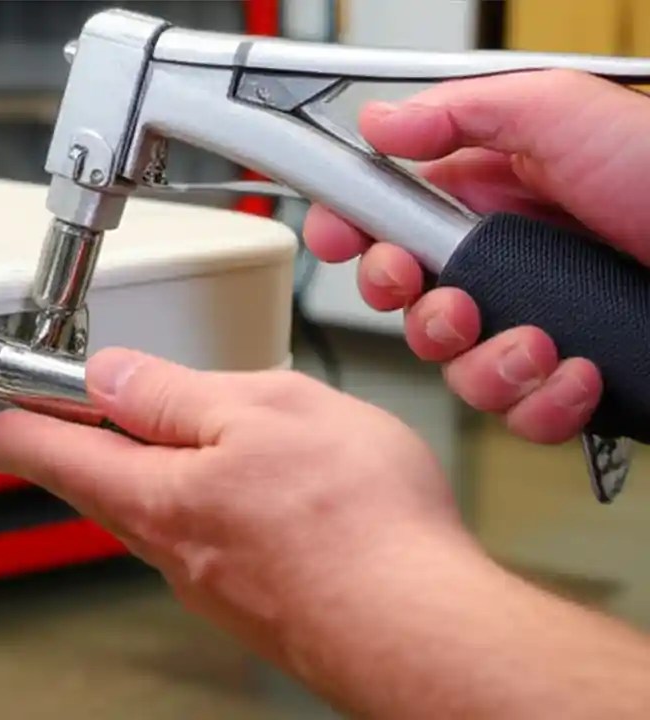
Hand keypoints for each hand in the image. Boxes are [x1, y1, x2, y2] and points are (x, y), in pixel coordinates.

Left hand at [0, 348, 479, 684]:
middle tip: (97, 399)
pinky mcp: (256, 600)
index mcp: (153, 495)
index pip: (47, 455)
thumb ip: (179, 393)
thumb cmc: (359, 528)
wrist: (426, 633)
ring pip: (163, 507)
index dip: (6, 426)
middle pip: (102, 483)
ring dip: (167, 463)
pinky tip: (267, 486)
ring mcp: (212, 582)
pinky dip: (218, 498)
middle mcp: (170, 549)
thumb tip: (114, 377)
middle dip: (95, 436)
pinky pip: (214, 534)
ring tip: (211, 427)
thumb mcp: (265, 413)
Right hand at [303, 69, 649, 443]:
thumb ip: (462, 112)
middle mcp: (511, 265)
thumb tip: (379, 124)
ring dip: (485, 363)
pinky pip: (519, 413)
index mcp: (496, 197)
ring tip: (536, 343)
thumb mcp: (568, 115)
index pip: (392, 218)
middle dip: (415, 309)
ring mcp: (539, 326)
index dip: (354, 233)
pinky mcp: (571, 383)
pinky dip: (545, 402)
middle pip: (409, 302)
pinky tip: (580, 372)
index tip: (341, 241)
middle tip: (445, 300)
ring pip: (455, 367)